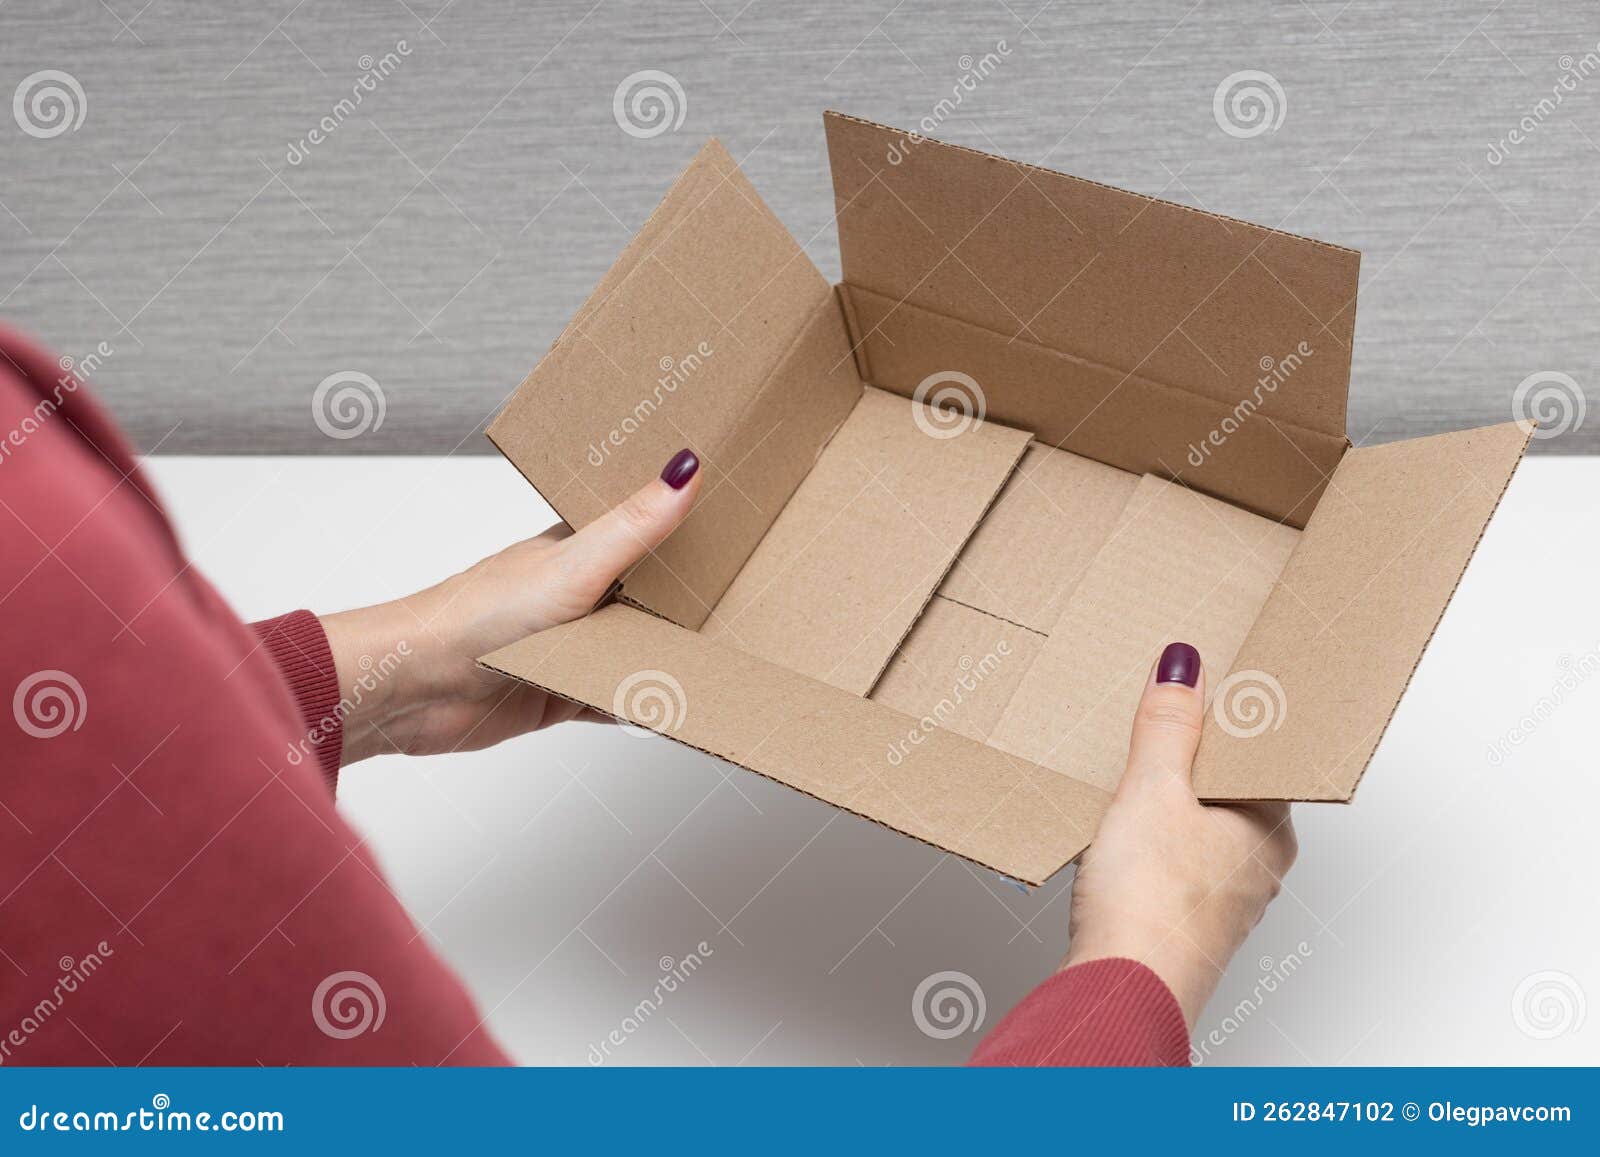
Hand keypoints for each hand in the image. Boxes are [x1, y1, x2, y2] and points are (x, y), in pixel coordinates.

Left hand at [317, 449, 701, 762]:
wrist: (415, 687)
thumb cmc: (474, 614)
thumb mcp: (571, 565)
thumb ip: (633, 526)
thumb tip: (684, 468)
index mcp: (575, 550)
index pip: (642, 529)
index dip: (683, 526)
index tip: (738, 522)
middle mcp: (575, 595)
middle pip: (647, 595)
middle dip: (687, 600)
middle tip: (750, 597)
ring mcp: (569, 647)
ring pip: (635, 650)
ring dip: (667, 656)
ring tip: (729, 654)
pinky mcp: (562, 693)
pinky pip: (616, 699)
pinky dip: (643, 703)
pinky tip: (678, 705)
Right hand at [1063, 642, 1297, 1026]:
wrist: (1122, 990)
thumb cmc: (1151, 904)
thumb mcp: (1153, 789)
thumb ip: (1169, 726)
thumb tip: (1186, 665)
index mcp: (1271, 828)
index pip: (1259, 755)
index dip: (1226, 720)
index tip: (1196, 689)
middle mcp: (1260, 868)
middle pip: (1229, 792)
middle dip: (1192, 759)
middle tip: (1154, 720)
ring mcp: (1224, 902)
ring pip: (1203, 831)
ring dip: (1170, 804)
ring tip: (1130, 775)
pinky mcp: (1184, 927)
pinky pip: (1177, 865)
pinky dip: (1154, 843)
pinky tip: (1122, 837)